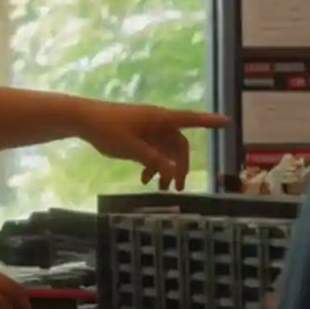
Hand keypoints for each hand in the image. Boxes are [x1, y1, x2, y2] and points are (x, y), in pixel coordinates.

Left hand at [82, 104, 228, 191]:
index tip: (227, 122)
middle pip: (178, 144)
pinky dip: (152, 164)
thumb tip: (175, 172)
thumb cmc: (108, 129)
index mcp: (159, 119)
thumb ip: (153, 159)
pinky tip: (145, 179)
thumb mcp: (131, 148)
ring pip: (165, 150)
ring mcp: (146, 128)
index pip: (190, 119)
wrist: (82, 119)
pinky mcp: (136, 134)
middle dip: (180, 166)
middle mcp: (157, 122)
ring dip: (165, 169)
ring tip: (160, 189)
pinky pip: (152, 150)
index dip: (209, 122)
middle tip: (177, 188)